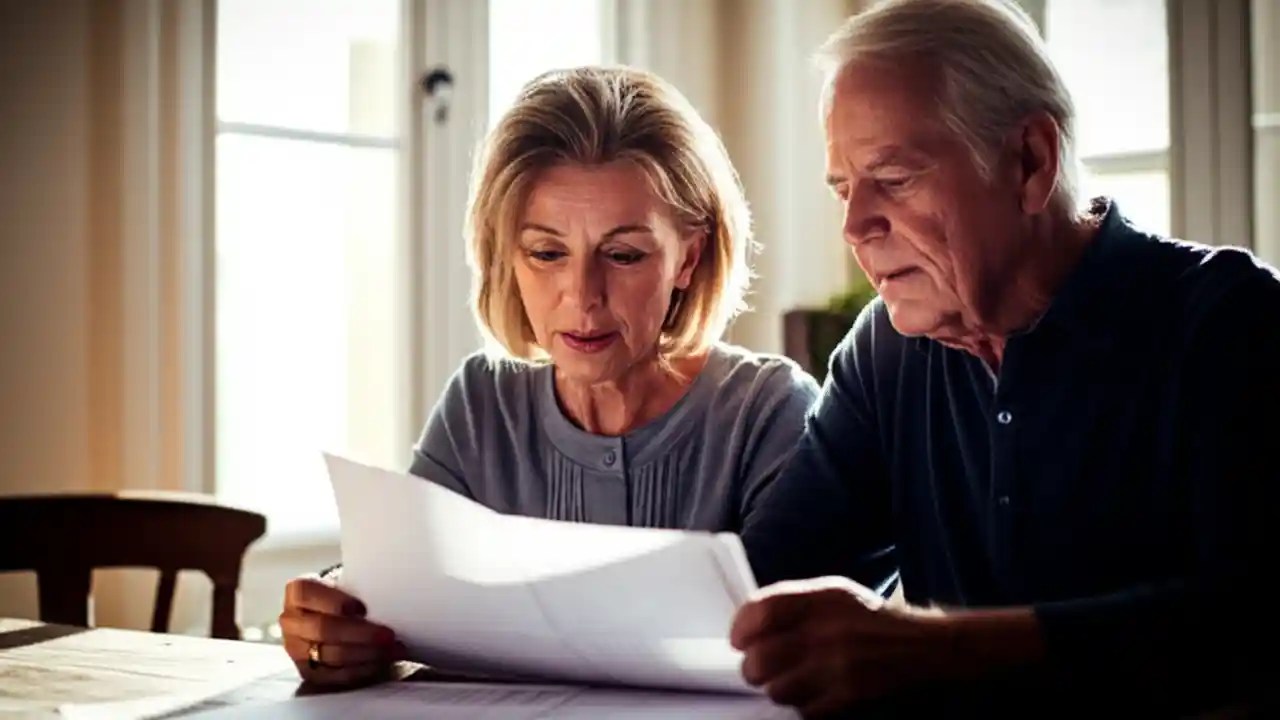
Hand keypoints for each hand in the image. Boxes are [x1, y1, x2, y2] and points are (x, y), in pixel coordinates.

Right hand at [280, 574, 404, 686]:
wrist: (336, 614)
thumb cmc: (345, 596)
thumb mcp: (348, 583)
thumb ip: (358, 588)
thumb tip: (383, 600)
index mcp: (296, 593)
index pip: (307, 594)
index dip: (335, 601)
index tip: (362, 608)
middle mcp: (291, 622)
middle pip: (323, 630)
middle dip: (360, 633)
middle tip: (387, 634)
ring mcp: (296, 650)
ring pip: (331, 655)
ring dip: (366, 653)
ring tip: (391, 649)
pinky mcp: (309, 672)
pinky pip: (335, 675)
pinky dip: (361, 670)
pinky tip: (380, 662)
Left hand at [730, 576, 950, 716]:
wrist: (921, 646)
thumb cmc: (868, 619)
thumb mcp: (833, 594)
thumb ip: (792, 602)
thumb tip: (745, 625)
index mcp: (821, 598)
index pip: (761, 611)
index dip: (740, 628)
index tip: (737, 640)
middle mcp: (828, 631)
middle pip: (760, 659)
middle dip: (752, 667)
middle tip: (757, 668)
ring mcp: (838, 667)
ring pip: (777, 690)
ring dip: (776, 688)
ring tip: (788, 681)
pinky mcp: (848, 697)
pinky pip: (803, 709)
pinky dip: (801, 705)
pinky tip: (811, 693)